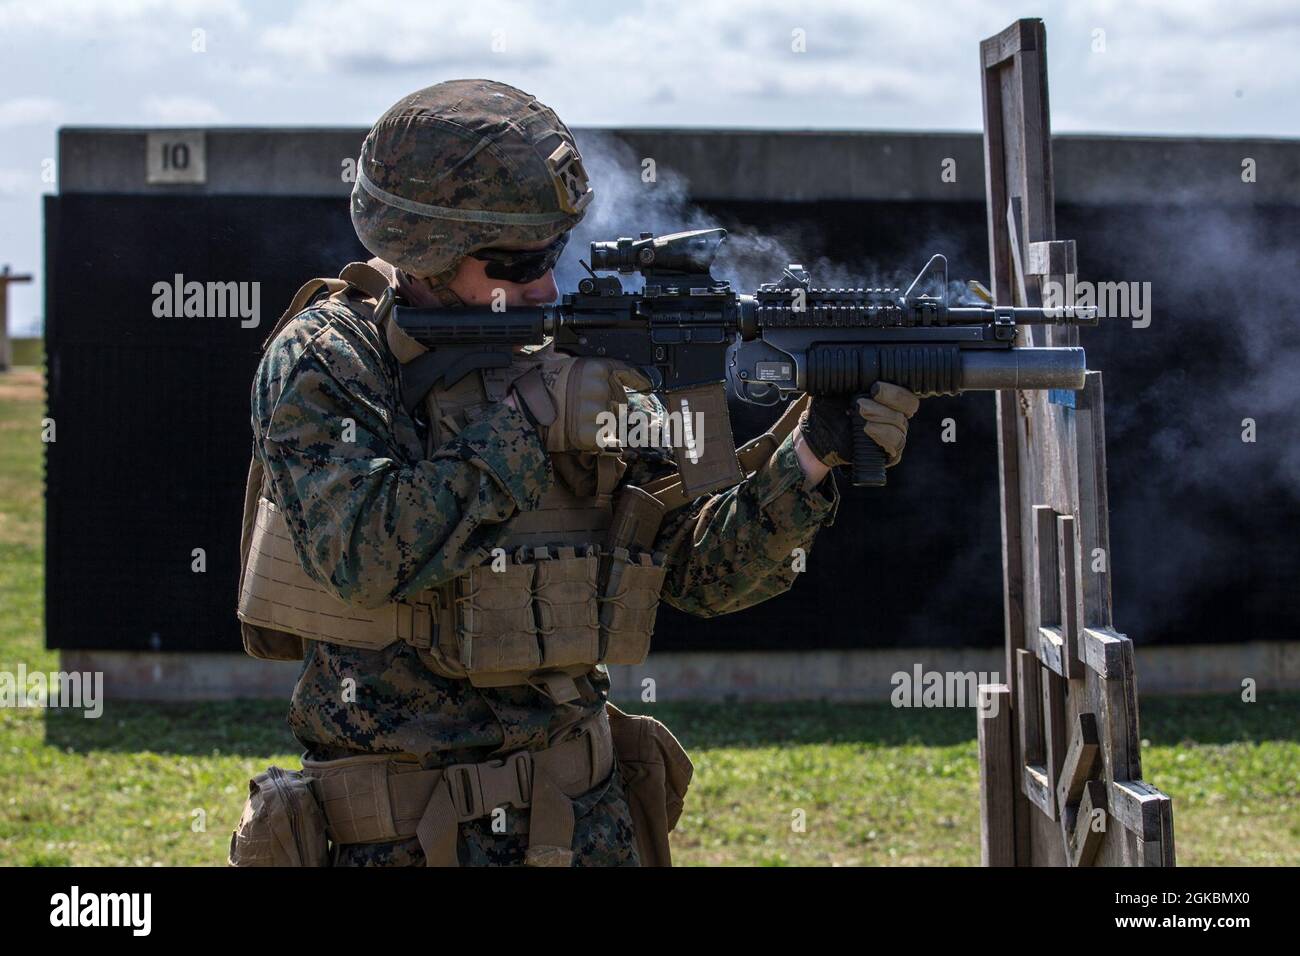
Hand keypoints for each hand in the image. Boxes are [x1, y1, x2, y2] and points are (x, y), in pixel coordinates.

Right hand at [510, 354, 651, 452]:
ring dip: (599, 424)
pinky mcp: (594, 434)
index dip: (638, 379)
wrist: (524, 414)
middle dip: (607, 407)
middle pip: (618, 401)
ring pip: (611, 420)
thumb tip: (608, 371)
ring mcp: (598, 412)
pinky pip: (604, 439)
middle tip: (582, 410)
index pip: (625, 372)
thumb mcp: (563, 365)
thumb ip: (588, 370)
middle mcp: (600, 388)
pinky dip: (593, 440)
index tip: (648, 385)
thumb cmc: (539, 389)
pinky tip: (577, 433)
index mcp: (594, 368)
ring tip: (575, 421)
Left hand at [798, 382, 920, 467]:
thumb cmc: (827, 408)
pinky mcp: (888, 453)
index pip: (907, 390)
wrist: (815, 435)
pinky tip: (867, 429)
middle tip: (863, 401)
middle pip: (910, 405)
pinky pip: (896, 444)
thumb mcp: (837, 385)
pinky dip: (882, 435)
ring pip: (901, 424)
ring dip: (880, 417)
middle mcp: (894, 413)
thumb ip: (852, 374)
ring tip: (858, 414)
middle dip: (890, 399)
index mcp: (887, 395)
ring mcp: (893, 433)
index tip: (874, 386)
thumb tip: (859, 361)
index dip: (896, 388)